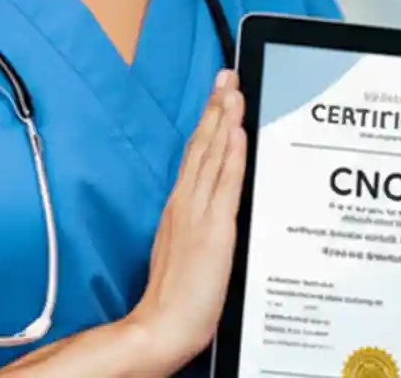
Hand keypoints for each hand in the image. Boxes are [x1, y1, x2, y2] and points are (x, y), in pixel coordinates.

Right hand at [127, 69, 246, 369]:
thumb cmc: (175, 297)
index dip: (208, 122)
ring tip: (234, 90)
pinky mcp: (214, 229)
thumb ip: (195, 225)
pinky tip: (237, 132)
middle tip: (227, 75)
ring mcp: (198, 213)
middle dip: (216, 107)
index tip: (219, 95)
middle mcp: (186, 203)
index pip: (196, 154)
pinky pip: (225, 184)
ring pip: (212, 156)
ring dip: (224, 120)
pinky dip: (231, 155)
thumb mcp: (183, 250)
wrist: (163, 324)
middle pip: (202, 145)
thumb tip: (210, 208)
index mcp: (179, 207)